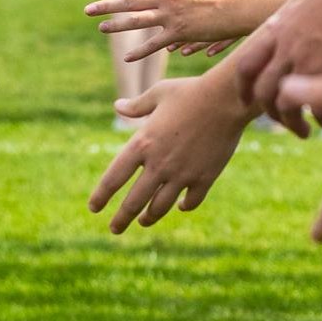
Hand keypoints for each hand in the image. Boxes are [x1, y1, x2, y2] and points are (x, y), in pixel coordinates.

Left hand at [88, 0, 254, 60]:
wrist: (244, 6)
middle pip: (129, 0)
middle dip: (106, 5)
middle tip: (88, 10)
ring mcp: (171, 16)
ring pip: (136, 22)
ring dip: (116, 25)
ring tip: (101, 28)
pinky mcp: (179, 33)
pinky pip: (154, 44)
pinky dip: (140, 51)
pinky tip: (127, 57)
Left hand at [89, 75, 250, 232]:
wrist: (227, 99)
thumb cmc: (191, 91)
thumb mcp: (159, 93)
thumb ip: (137, 105)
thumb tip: (118, 106)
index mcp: (142, 143)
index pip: (113, 177)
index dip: (101, 195)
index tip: (94, 207)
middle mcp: (159, 164)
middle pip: (134, 201)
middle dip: (121, 219)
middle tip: (114, 229)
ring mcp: (182, 174)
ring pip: (160, 207)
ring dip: (148, 217)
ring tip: (142, 221)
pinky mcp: (205, 178)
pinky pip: (191, 202)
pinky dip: (184, 207)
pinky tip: (180, 207)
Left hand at [234, 0, 321, 131]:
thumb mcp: (305, 2)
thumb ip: (287, 21)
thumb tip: (274, 27)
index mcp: (279, 30)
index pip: (246, 66)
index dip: (243, 88)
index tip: (248, 102)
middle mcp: (287, 47)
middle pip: (263, 92)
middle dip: (271, 113)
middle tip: (286, 121)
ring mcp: (308, 60)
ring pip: (287, 104)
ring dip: (294, 123)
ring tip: (305, 130)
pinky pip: (319, 107)